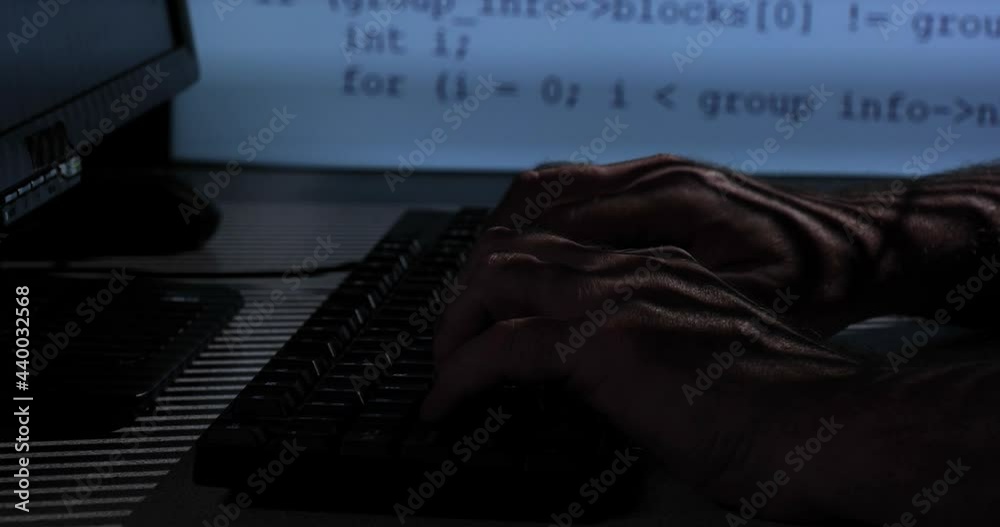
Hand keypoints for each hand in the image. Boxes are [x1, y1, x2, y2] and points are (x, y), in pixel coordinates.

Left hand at [423, 228, 862, 518]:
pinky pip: (501, 347)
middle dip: (469, 298)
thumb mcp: (701, 359)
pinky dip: (459, 374)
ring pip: (498, 281)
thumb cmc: (779, 411)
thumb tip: (602, 380)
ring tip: (441, 372)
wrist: (828, 426)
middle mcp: (634, 268)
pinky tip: (446, 404)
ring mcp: (618, 296)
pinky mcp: (606, 341)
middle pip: (515, 251)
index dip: (509, 285)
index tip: (486, 323)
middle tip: (450, 345)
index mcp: (658, 268)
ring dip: (455, 328)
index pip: (557, 251)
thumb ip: (648, 348)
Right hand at [489, 154, 892, 335]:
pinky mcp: (653, 178)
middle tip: (457, 338)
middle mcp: (652, 178)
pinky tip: (527, 267)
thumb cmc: (813, 287)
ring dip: (498, 249)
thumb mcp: (738, 326)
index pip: (542, 249)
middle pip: (525, 214)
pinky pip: (567, 189)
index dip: (486, 313)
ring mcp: (650, 171)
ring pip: (537, 193)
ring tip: (477, 306)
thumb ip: (654, 333)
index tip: (459, 360)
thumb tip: (563, 360)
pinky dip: (532, 228)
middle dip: (477, 281)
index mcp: (670, 210)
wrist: (859, 246)